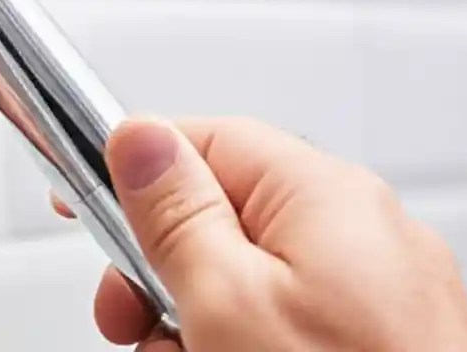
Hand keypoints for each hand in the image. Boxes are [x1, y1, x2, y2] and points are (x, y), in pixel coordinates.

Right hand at [58, 119, 466, 350]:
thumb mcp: (227, 304)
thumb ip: (177, 214)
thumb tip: (139, 136)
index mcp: (329, 197)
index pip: (209, 140)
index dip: (135, 169)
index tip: (81, 201)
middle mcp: (367, 235)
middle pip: (226, 220)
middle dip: (164, 274)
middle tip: (132, 324)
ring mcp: (383, 298)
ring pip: (253, 285)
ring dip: (201, 325)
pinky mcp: (384, 346)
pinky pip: (292, 326)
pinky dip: (249, 348)